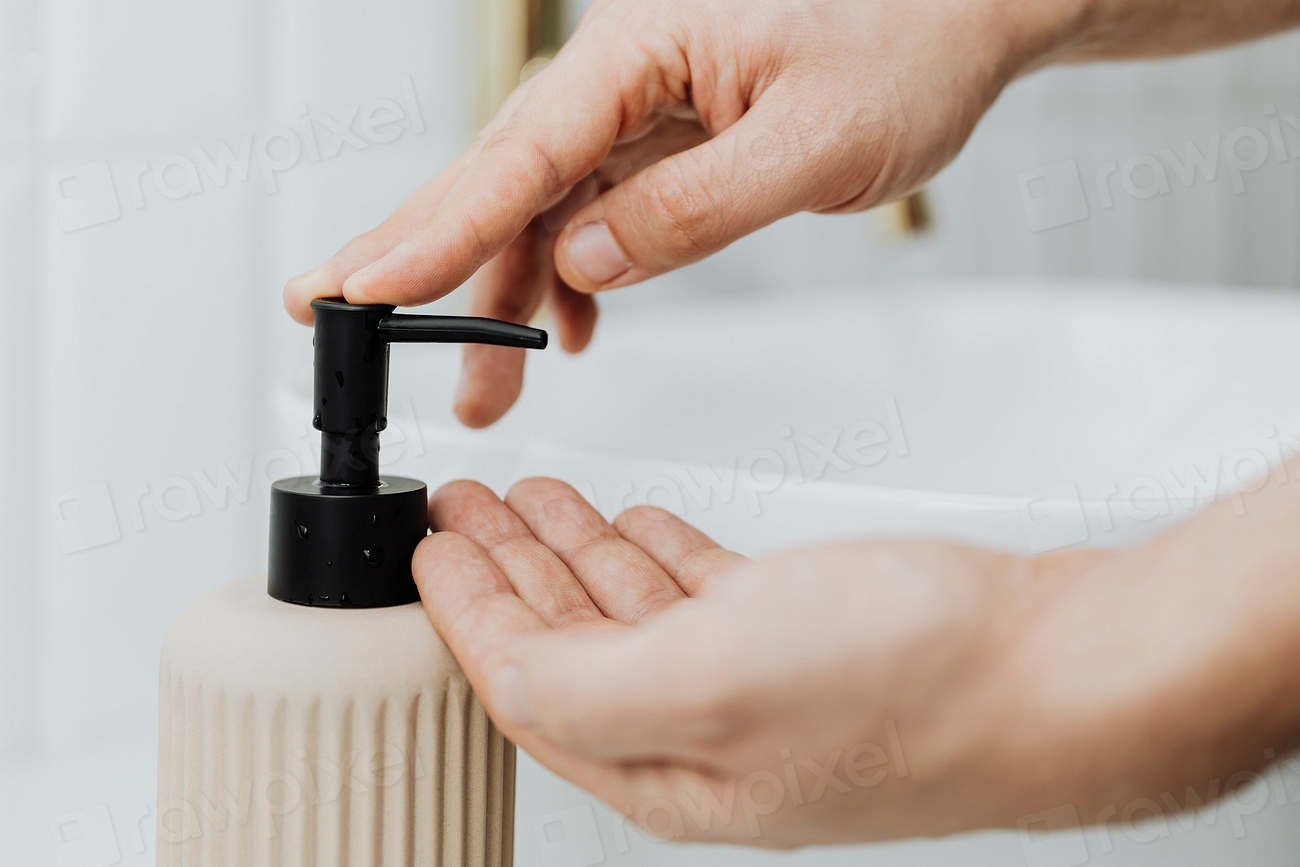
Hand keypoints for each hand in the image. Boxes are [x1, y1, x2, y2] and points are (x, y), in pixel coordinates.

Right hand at [285, 0, 1077, 425]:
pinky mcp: (656, 141)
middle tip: (330, 318)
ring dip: (498, 298)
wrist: (953, 23)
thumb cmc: (904, 50)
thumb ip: (693, 209)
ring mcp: (633, 108)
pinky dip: (567, 278)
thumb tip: (583, 264)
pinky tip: (563, 331)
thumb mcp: (814, 146)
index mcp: (641, 49)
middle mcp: (620, 72)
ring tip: (478, 389)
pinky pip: (587, 214)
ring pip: (536, 209)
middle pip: (495, 176)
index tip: (362, 287)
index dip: (436, 230)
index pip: (518, 152)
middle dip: (418, 257)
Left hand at [415, 477, 1088, 844]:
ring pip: (625, 608)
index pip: (524, 686)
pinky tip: (630, 523)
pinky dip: (650, 551)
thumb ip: (588, 685)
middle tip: (463, 504)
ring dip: (570, 548)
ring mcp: (750, 679)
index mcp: (663, 766)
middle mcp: (699, 731)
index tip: (427, 547)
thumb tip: (501, 669)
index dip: (464, 612)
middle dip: (505, 567)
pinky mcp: (798, 632)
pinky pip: (692, 588)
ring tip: (528, 497)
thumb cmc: (912, 685)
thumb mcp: (714, 681)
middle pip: (566, 641)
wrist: (1054, 663)